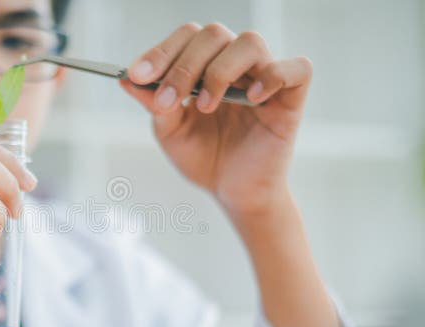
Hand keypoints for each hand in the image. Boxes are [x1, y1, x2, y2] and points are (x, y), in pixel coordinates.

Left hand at [120, 22, 312, 215]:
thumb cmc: (205, 159)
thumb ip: (154, 103)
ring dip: (220, 71)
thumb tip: (127, 79)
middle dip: (184, 65)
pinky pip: (297, 68)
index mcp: (205, 66)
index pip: (186, 37)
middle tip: (169, 100)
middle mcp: (235, 65)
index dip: (161, 51)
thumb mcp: (171, 132)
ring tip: (207, 106)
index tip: (138, 75)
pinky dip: (273, 75)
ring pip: (249, 42)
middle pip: (213, 34)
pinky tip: (252, 97)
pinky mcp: (291, 99)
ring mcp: (264, 79)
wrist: (233, 194)